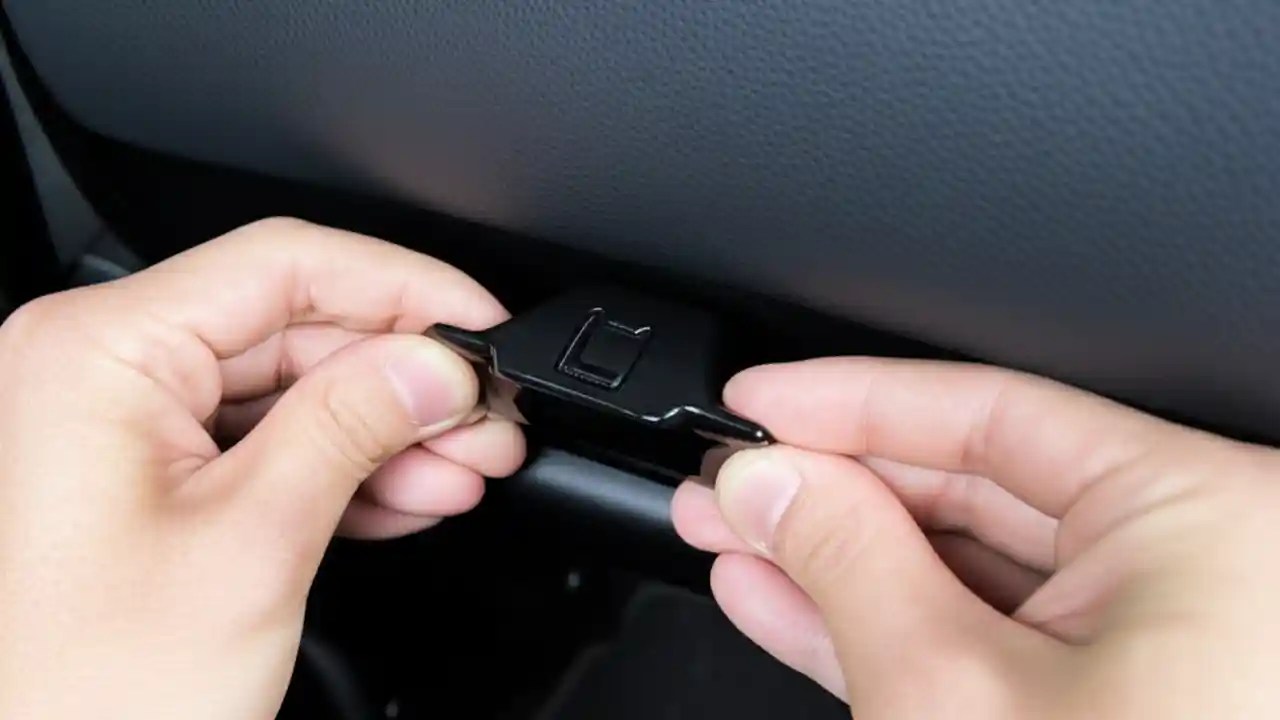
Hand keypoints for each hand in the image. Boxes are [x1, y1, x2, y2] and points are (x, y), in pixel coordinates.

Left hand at [0, 219, 524, 718]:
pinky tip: (408, 492)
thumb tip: (433, 364)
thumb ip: (351, 428)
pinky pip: (265, 443)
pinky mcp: (147, 479)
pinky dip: (343, 467)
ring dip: (388, 428)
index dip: (406, 288)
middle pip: (296, 327)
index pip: (286, 265)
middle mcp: (101, 372)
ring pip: (291, 389)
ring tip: (465, 465)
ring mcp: (121, 426)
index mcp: (100, 354)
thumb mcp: (252, 545)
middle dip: (406, 376)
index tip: (482, 328)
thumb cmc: (83, 697)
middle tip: (489, 417)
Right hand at [673, 357, 1279, 717]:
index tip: (761, 403)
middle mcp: (1210, 571)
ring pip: (971, 568)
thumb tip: (773, 481)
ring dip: (841, 557)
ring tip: (736, 536)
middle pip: (977, 486)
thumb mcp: (950, 691)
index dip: (852, 401)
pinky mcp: (1119, 705)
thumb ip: (848, 558)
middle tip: (732, 481)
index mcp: (1211, 524)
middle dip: (834, 486)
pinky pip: (987, 638)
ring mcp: (1167, 645)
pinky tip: (790, 599)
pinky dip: (887, 622)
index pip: (994, 413)